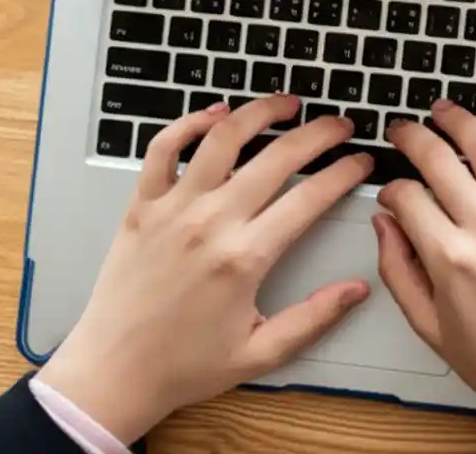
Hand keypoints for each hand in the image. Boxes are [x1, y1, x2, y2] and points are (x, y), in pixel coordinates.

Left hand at [37, 95, 373, 443]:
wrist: (112, 372)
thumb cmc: (184, 366)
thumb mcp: (262, 352)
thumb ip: (314, 317)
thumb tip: (358, 289)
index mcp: (245, 258)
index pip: (311, 196)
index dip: (345, 172)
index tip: (362, 161)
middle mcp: (210, 224)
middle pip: (277, 157)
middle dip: (319, 133)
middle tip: (340, 125)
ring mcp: (173, 209)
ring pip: (222, 138)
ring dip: (259, 112)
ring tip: (286, 103)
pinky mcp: (141, 207)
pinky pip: (163, 149)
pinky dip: (189, 123)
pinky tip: (214, 113)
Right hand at [374, 100, 475, 453]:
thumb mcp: (428, 325)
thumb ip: (397, 269)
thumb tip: (383, 223)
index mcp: (449, 260)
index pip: (406, 197)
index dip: (390, 188)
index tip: (391, 190)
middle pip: (439, 161)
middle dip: (413, 137)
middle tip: (404, 128)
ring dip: (460, 121)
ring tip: (444, 110)